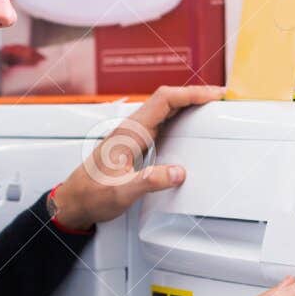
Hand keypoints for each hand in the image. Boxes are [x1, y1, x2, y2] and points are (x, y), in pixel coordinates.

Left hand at [48, 84, 223, 230]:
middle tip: (220, 98)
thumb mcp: (121, 192)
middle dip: (195, 95)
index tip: (213, 95)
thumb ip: (149, 182)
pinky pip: (161, 122)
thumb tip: (177, 173)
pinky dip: (180, 117)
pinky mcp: (135, 144)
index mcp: (129, 132)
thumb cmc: (91, 195)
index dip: (191, 94)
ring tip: (211, 106)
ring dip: (188, 104)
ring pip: (165, 109)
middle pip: (168, 99)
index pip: (164, 100)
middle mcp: (131, 129)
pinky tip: (190, 124)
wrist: (74, 201)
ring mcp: (133, 135)